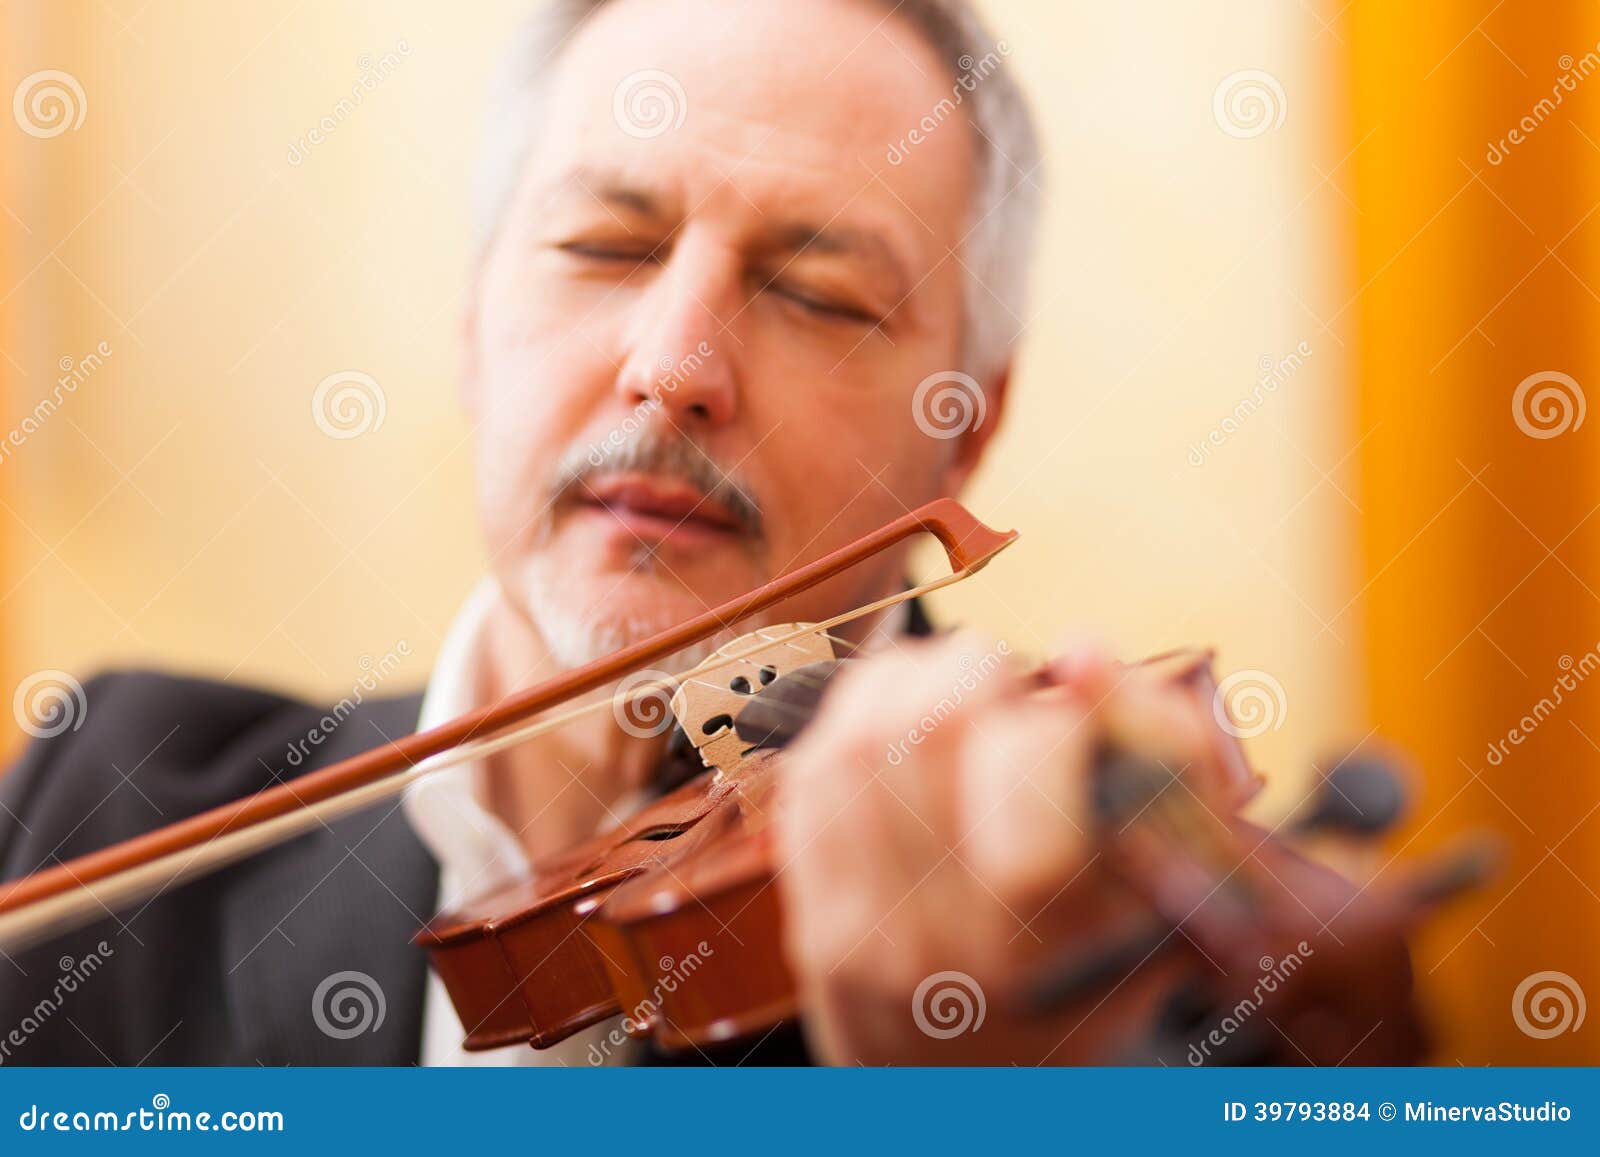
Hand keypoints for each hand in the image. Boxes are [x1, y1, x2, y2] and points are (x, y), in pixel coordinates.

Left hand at [773, 632, 1225, 1064]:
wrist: (988, 1109)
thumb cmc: (1099, 990)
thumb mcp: (1177, 900)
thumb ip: (1166, 762)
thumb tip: (1084, 647)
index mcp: (1050, 945)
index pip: (1030, 769)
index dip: (1060, 709)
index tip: (1080, 691)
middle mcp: (942, 950)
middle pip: (926, 733)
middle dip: (975, 671)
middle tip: (1009, 680)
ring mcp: (862, 938)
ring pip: (858, 740)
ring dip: (910, 682)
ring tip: (954, 689)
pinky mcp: (813, 924)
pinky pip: (810, 780)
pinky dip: (851, 725)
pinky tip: (894, 726)